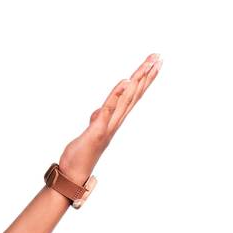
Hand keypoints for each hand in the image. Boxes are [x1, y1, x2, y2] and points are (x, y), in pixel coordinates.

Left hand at [58, 53, 162, 184]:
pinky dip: (116, 96)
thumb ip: (98, 120)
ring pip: (126, 100)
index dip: (144, 79)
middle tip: (159, 57)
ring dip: (138, 81)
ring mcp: (108, 126)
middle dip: (147, 75)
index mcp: (115, 119)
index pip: (133, 96)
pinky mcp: (98, 131)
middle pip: (135, 94)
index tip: (155, 62)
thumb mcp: (91, 132)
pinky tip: (124, 82)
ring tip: (149, 64)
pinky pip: (108, 110)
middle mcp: (116, 121)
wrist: (73, 174)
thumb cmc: (81, 155)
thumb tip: (101, 111)